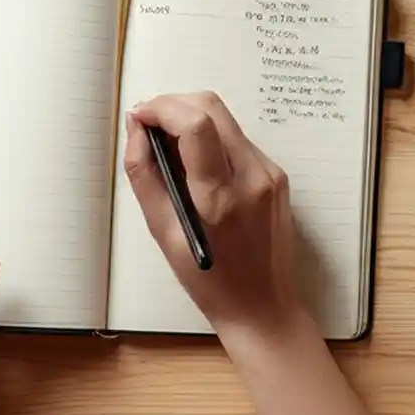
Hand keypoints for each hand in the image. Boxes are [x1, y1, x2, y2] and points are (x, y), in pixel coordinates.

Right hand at [124, 92, 305, 338]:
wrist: (264, 308)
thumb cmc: (210, 282)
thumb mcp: (164, 234)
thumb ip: (146, 176)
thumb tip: (137, 130)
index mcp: (219, 198)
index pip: (195, 124)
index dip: (162, 108)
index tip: (140, 116)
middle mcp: (252, 178)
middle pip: (212, 107)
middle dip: (174, 105)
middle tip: (149, 125)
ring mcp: (270, 174)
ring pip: (225, 120)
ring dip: (192, 121)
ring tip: (169, 150)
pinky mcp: (278, 176)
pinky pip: (239, 141)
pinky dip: (212, 140)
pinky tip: (197, 167)